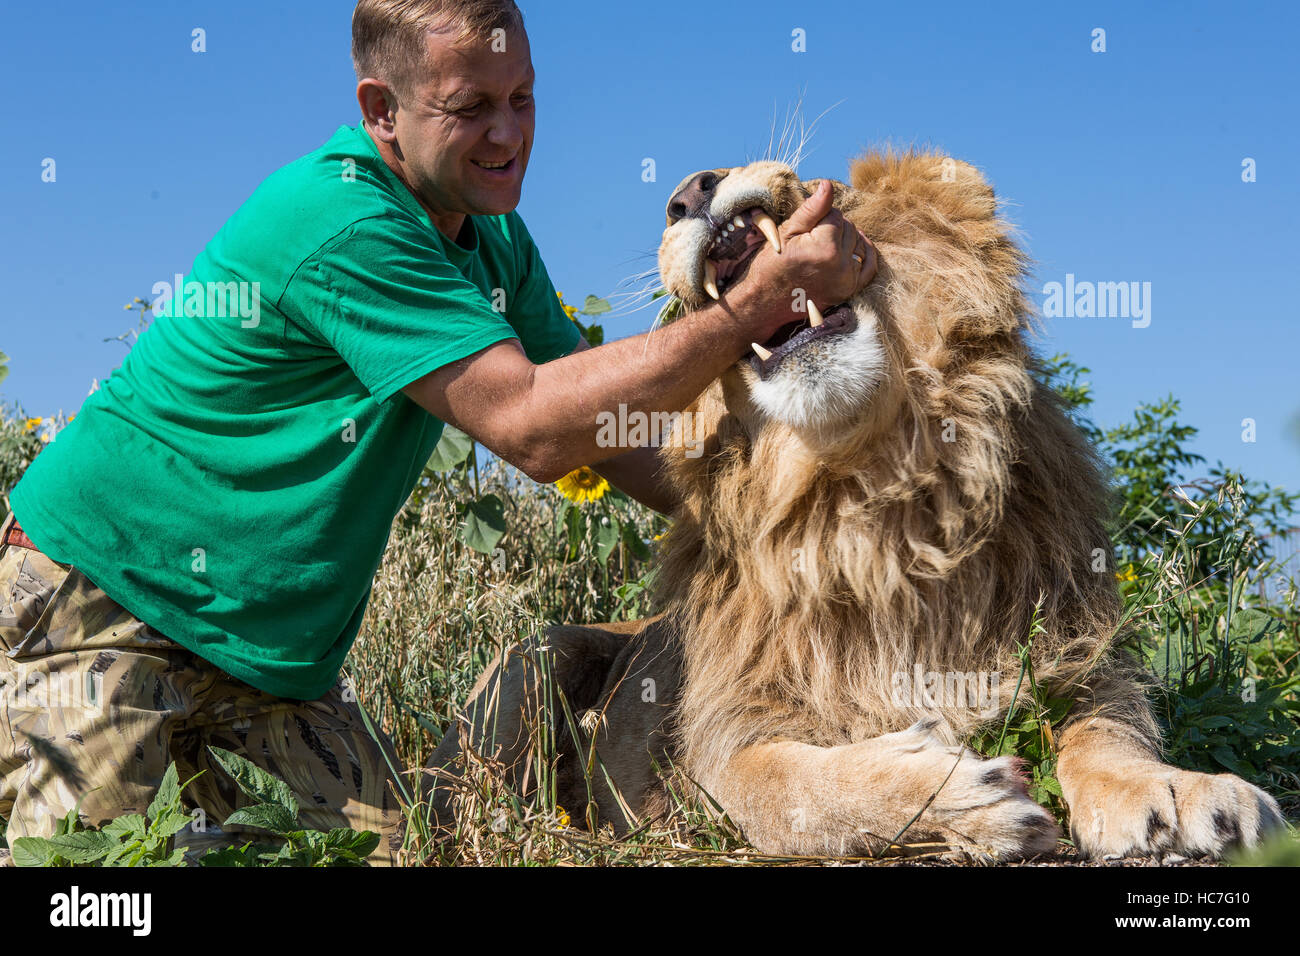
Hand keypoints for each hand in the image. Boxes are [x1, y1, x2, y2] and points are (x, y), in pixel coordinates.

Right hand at [731, 180, 876, 340]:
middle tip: (811, 239)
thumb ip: (812, 209)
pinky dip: (864, 253)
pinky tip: (852, 248)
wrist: (765, 302)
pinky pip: (869, 265)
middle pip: (849, 227)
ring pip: (858, 242)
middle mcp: (840, 265)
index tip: (804, 229)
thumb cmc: (771, 265)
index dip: (819, 217)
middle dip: (833, 227)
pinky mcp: (849, 290)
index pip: (835, 214)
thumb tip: (828, 185)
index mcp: (824, 248)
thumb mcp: (787, 232)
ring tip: (823, 247)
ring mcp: (847, 279)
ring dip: (845, 239)